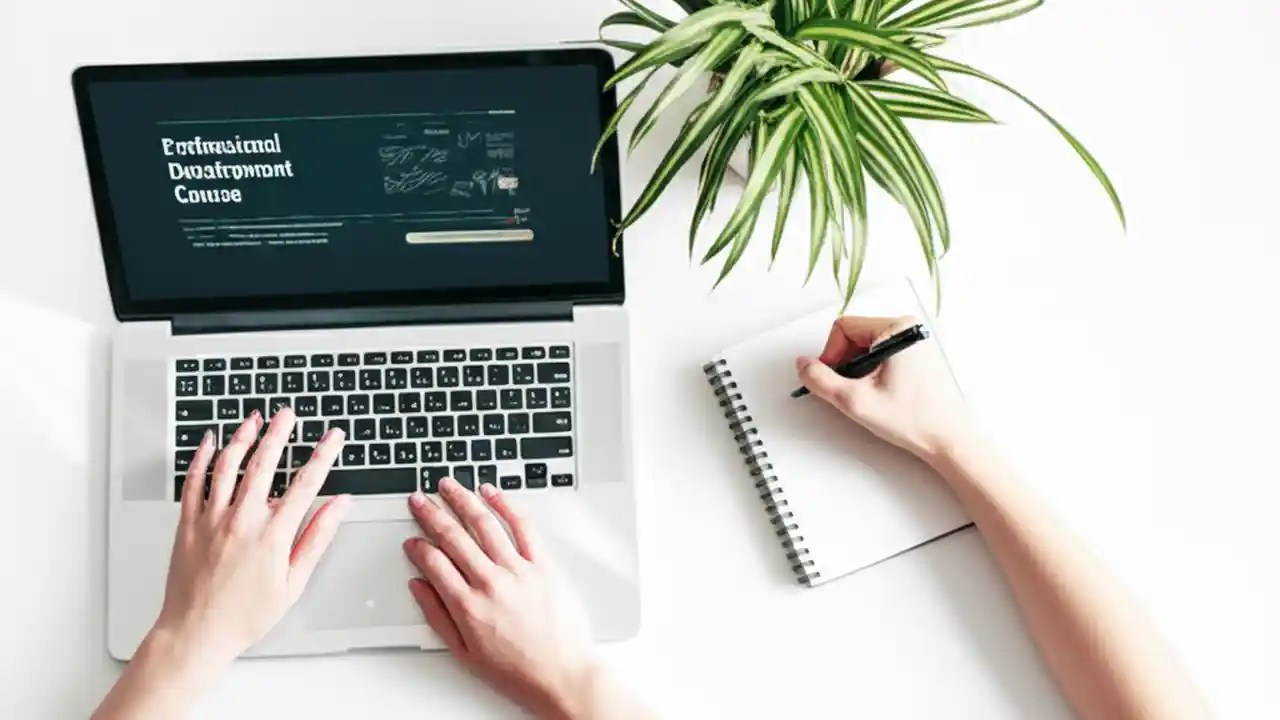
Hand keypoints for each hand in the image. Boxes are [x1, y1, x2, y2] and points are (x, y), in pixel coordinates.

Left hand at [156, 408, 349, 663]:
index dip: (322, 455)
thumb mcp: (293, 582)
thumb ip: (317, 539)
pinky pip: (193, 482)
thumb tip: (339, 507)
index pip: (305, 483)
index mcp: (272, 535)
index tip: (332, 438)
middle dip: (279, 433)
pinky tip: (210, 442)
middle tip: (288, 414)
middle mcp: (241, 520)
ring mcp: (211, 519)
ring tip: (254, 419)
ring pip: (227, 465)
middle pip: (264, 463)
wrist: (195, 633)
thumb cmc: (244, 616)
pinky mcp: (187, 524)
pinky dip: (202, 458)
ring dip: (243, 437)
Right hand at [403, 479, 601, 719]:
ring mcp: (519, 570)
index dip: (418, 547)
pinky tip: (490, 491)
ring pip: (484, 523)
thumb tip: (418, 587)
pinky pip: (522, 526)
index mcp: (468, 606)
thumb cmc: (517, 669)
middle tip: (419, 499)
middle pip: (453, 536)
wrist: (562, 674)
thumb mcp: (464, 652)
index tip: (411, 540)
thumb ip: (437, 616)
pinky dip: (505, 504)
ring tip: (448, 485)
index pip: (434, 563)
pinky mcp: (544, 565)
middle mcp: (491, 583)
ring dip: (462, 499)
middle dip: (431, 513)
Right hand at [795, 315, 973, 461]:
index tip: (832, 379)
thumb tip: (803, 365)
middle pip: (853, 335)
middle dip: (843, 363)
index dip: (830, 354)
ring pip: (865, 347)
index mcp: (896, 330)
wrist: (948, 439)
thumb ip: (821, 380)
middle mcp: (907, 329)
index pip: (843, 328)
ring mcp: (913, 342)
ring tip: (866, 395)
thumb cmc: (915, 419)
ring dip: (856, 370)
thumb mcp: (856, 401)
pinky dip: (870, 373)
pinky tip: (878, 394)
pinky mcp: (916, 356)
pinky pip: (880, 355)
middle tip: (848, 391)